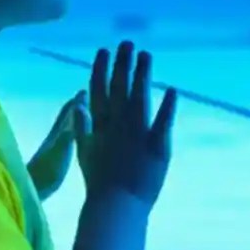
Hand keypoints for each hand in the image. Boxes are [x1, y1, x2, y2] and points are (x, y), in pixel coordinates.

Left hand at [27, 90, 88, 200]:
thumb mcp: (61, 151)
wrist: (29, 191)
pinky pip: (66, 141)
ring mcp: (52, 149)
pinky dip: (73, 134)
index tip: (86, 89)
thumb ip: (70, 132)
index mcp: (57, 134)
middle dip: (75, 106)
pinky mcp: (52, 160)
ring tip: (84, 114)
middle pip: (65, 117)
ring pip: (65, 128)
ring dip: (74, 119)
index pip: (68, 112)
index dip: (77, 101)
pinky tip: (74, 140)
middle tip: (85, 96)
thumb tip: (79, 109)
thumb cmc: (46, 173)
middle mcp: (54, 138)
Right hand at [76, 41, 176, 206]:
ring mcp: (138, 135)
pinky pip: (163, 122)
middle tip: (127, 43)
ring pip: (140, 98)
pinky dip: (167, 106)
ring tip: (146, 54)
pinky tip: (171, 90)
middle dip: (123, 64)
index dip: (101, 70)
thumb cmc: (101, 183)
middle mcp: (118, 126)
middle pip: (120, 89)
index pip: (99, 91)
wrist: (116, 207)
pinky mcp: (157, 147)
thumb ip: (82, 128)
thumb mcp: (85, 153)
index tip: (104, 50)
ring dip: (143, 76)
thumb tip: (78, 103)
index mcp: (100, 126)